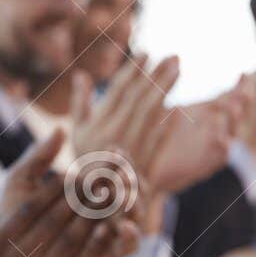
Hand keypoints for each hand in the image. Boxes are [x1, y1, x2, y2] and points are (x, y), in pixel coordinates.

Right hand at [0, 131, 139, 256]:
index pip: (27, 212)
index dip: (50, 190)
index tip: (68, 171)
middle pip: (55, 221)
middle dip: (79, 194)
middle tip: (101, 171)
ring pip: (73, 240)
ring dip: (95, 213)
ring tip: (114, 189)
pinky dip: (100, 244)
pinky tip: (115, 226)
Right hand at [71, 56, 181, 230]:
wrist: (92, 204)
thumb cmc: (85, 162)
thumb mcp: (76, 132)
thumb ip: (80, 102)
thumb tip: (81, 74)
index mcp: (98, 124)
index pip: (119, 91)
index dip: (134, 70)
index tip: (148, 52)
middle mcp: (114, 134)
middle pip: (139, 99)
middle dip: (157, 76)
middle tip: (174, 56)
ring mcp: (129, 150)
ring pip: (150, 116)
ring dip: (166, 92)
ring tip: (179, 71)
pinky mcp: (142, 166)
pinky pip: (156, 143)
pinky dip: (167, 126)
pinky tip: (179, 110)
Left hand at [145, 75, 253, 193]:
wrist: (140, 167)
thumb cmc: (149, 132)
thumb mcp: (160, 103)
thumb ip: (169, 84)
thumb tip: (173, 57)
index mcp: (206, 112)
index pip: (230, 96)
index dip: (241, 86)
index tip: (243, 73)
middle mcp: (212, 128)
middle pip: (238, 113)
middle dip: (245, 101)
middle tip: (245, 90)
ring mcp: (209, 147)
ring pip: (232, 133)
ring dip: (235, 121)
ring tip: (233, 108)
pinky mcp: (202, 164)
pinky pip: (219, 158)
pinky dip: (222, 148)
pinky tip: (220, 138)